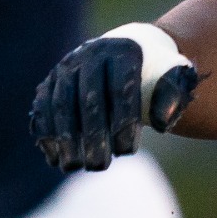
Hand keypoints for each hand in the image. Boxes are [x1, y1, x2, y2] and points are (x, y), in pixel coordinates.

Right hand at [29, 32, 197, 172]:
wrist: (125, 54)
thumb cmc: (153, 75)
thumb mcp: (172, 78)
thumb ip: (173, 97)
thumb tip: (162, 123)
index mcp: (124, 51)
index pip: (120, 88)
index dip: (123, 121)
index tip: (127, 152)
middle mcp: (90, 54)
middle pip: (88, 99)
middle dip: (92, 136)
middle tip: (99, 166)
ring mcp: (66, 67)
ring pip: (61, 103)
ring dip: (65, 138)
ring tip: (73, 166)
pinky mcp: (50, 81)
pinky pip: (43, 107)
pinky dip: (47, 133)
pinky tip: (55, 158)